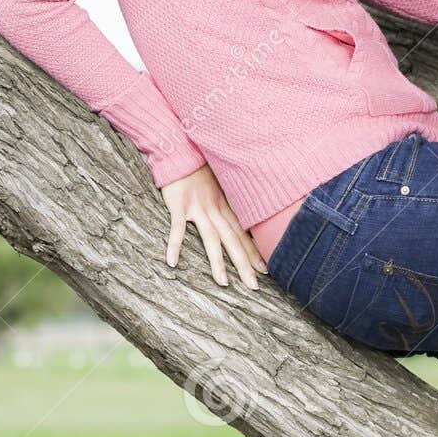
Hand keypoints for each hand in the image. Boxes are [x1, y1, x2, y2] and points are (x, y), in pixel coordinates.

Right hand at [160, 165, 265, 289]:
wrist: (181, 150)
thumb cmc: (200, 169)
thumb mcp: (220, 184)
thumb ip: (227, 202)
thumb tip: (240, 217)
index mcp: (226, 207)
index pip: (244, 234)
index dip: (254, 253)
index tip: (265, 271)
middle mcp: (216, 210)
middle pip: (233, 241)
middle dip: (244, 265)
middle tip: (254, 286)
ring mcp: (198, 209)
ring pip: (211, 239)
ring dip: (217, 262)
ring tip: (223, 283)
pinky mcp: (179, 206)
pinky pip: (177, 229)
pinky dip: (174, 246)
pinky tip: (172, 262)